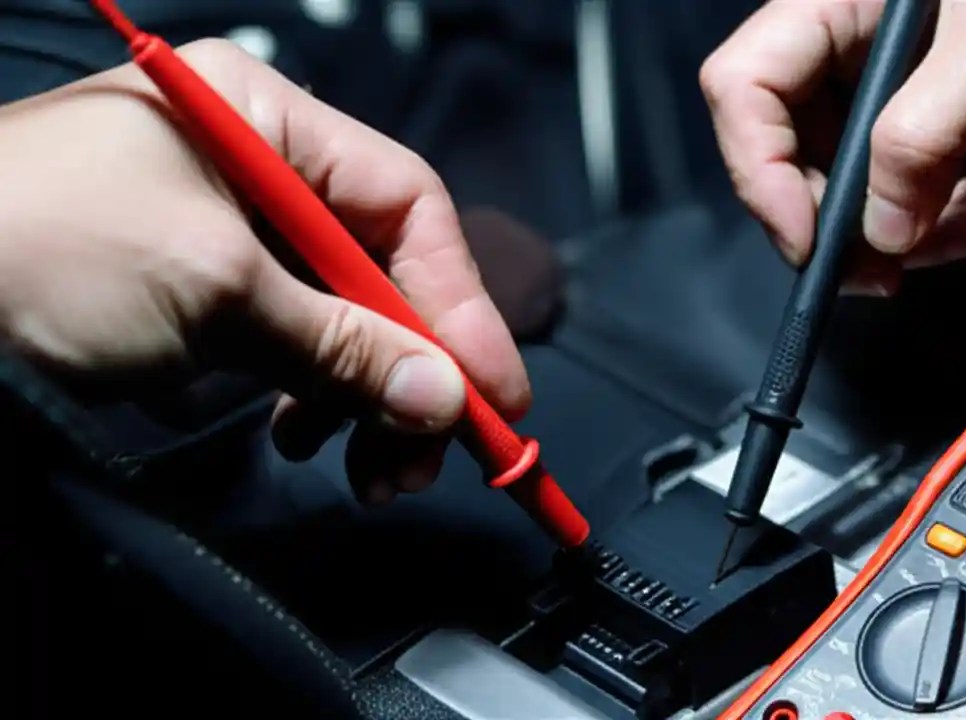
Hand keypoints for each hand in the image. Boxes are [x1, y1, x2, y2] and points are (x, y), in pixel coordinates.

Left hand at [0, 39, 529, 502]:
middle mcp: (251, 167)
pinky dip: (311, 400)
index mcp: (260, 117)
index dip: (458, 300)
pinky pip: (288, 346)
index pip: (403, 204)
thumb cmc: (27, 248)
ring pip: (338, 316)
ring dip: (365, 395)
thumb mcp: (214, 292)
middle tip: (434, 445)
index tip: (493, 387)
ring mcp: (221, 233)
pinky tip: (304, 437)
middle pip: (377, 267)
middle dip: (411, 365)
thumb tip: (442, 395)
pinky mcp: (194, 295)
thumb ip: (341, 346)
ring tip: (366, 463)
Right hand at [701, 0, 965, 293]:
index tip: (808, 240)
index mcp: (838, 5)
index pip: (744, 87)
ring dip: (905, 233)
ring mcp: (889, 102)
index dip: (759, 168)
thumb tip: (878, 233)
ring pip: (847, 195)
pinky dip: (942, 227)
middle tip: (889, 267)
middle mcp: (848, 55)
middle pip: (786, 154)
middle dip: (840, 221)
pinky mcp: (931, 141)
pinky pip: (903, 206)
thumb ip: (922, 136)